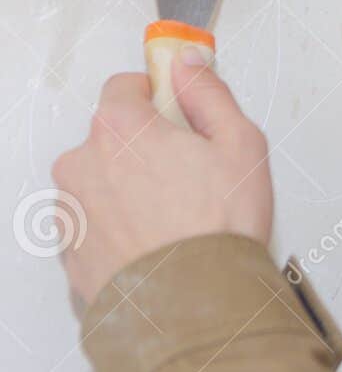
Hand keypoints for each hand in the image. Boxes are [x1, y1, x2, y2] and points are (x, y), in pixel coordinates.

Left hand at [51, 51, 273, 307]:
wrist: (194, 306)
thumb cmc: (218, 228)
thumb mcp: (241, 145)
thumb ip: (208, 94)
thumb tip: (188, 64)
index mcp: (120, 129)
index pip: (124, 87)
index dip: (157, 98)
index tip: (180, 116)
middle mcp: (82, 163)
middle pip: (111, 137)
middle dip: (144, 148)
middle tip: (190, 178)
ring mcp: (71, 210)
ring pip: (100, 181)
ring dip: (128, 189)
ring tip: (174, 220)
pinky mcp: (70, 250)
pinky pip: (92, 223)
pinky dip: (117, 227)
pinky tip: (154, 244)